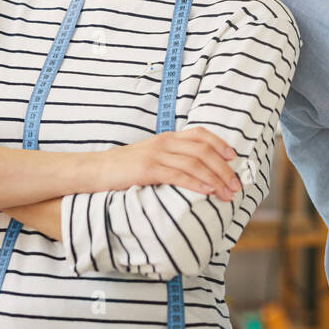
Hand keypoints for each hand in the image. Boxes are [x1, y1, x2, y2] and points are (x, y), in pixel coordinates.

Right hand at [95, 126, 242, 200]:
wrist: (92, 170)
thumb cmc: (122, 168)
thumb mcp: (149, 157)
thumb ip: (170, 159)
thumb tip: (194, 171)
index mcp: (166, 138)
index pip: (200, 135)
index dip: (220, 145)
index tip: (234, 158)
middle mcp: (164, 143)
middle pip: (203, 151)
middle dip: (224, 168)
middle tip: (236, 185)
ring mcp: (155, 155)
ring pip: (195, 164)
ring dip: (215, 178)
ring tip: (227, 193)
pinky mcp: (147, 170)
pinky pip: (178, 175)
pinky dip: (197, 183)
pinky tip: (208, 191)